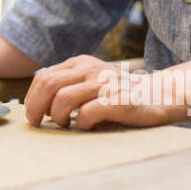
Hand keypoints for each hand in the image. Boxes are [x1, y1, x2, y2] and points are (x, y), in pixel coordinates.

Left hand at [24, 55, 177, 129]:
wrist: (159, 95)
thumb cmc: (119, 93)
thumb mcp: (91, 79)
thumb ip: (69, 84)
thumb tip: (37, 104)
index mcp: (80, 63)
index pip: (43, 77)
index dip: (32, 98)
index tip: (33, 115)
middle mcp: (90, 69)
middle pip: (48, 85)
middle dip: (36, 108)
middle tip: (38, 124)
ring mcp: (104, 83)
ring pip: (63, 98)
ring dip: (58, 116)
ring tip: (66, 124)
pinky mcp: (118, 100)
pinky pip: (88, 113)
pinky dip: (81, 123)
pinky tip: (86, 126)